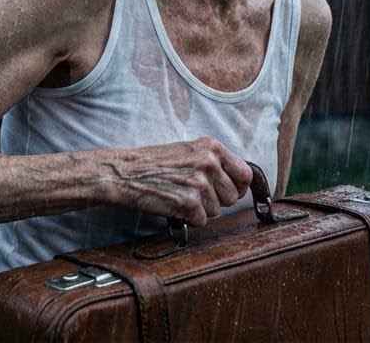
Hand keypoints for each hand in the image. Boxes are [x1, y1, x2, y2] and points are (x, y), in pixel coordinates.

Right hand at [103, 138, 252, 227]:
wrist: (124, 173)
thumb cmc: (153, 163)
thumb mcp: (188, 151)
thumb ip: (213, 161)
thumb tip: (239, 182)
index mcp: (212, 147)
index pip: (245, 174)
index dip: (238, 187)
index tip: (228, 191)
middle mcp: (209, 163)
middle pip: (233, 197)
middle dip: (216, 201)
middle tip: (193, 193)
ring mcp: (200, 183)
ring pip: (217, 211)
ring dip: (200, 209)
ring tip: (179, 195)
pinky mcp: (190, 203)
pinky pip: (201, 221)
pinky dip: (188, 218)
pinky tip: (173, 205)